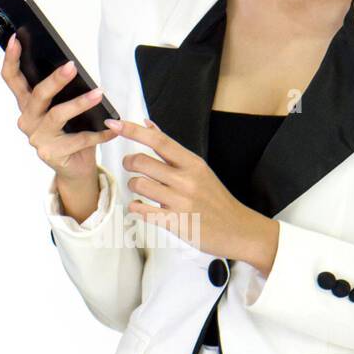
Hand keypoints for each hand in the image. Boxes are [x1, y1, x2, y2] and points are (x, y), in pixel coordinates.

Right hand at [1, 33, 113, 183]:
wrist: (75, 168)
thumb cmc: (70, 133)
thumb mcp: (63, 108)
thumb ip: (62, 91)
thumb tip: (74, 67)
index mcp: (27, 105)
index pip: (12, 79)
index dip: (11, 58)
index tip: (15, 38)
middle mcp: (27, 120)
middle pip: (37, 95)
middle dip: (55, 79)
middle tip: (72, 66)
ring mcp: (37, 138)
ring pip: (58, 115)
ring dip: (80, 103)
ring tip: (99, 93)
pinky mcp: (51, 154)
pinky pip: (79, 139)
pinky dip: (99, 132)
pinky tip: (113, 126)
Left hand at [109, 117, 279, 271]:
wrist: (238, 230)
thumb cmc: (216, 199)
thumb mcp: (199, 169)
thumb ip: (171, 149)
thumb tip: (149, 124)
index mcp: (192, 163)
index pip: (158, 140)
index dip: (132, 130)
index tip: (114, 123)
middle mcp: (186, 179)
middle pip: (141, 161)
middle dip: (129, 162)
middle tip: (131, 166)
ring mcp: (180, 202)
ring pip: (138, 184)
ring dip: (133, 186)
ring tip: (141, 189)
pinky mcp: (175, 222)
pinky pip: (142, 210)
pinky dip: (135, 207)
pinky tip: (141, 206)